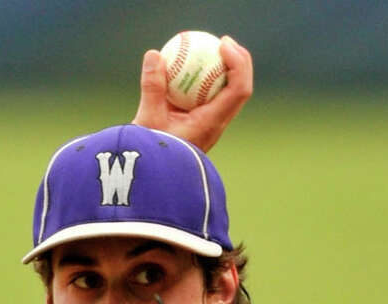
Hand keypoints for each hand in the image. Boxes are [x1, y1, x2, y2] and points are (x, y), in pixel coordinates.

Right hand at [132, 36, 253, 151]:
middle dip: (238, 61)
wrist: (151, 178)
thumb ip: (152, 87)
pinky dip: (207, 79)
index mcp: (211, 123)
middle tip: (222, 41)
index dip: (238, 63)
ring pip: (228, 94)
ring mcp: (211, 126)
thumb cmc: (150, 153)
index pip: (238, 90)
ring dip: (225, 70)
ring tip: (212, 49)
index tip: (223, 44)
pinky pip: (211, 97)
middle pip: (240, 90)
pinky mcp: (202, 125)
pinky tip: (193, 66)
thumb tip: (154, 55)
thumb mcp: (147, 119)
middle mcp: (216, 125)